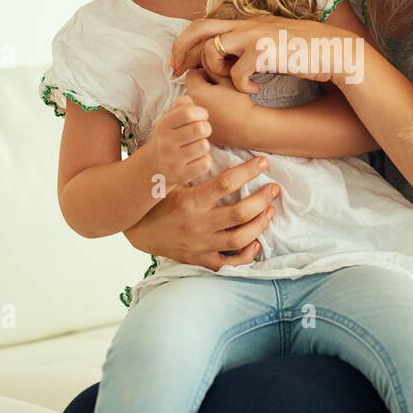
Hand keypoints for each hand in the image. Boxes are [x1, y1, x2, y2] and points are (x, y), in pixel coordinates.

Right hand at [124, 155, 280, 270]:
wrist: (139, 232)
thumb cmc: (159, 202)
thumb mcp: (172, 183)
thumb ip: (193, 170)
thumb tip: (215, 150)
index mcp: (190, 201)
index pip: (226, 183)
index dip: (248, 171)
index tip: (263, 162)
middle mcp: (197, 224)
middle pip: (240, 212)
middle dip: (262, 199)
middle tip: (273, 189)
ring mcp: (200, 244)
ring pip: (240, 238)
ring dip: (260, 224)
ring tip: (269, 211)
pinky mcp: (201, 259)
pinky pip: (228, 262)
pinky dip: (246, 255)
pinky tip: (256, 243)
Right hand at [145, 94, 211, 187]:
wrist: (151, 169)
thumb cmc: (167, 139)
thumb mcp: (168, 120)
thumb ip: (180, 106)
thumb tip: (192, 102)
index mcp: (163, 126)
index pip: (188, 112)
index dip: (201, 112)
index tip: (202, 117)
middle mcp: (166, 143)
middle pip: (200, 128)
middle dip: (206, 128)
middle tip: (202, 132)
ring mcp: (172, 161)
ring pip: (204, 146)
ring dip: (204, 145)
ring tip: (197, 146)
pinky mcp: (180, 176)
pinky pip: (205, 163)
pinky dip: (204, 160)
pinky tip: (196, 159)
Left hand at [170, 15, 347, 91]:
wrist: (334, 50)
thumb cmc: (308, 50)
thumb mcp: (274, 40)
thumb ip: (252, 43)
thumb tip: (232, 56)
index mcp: (248, 22)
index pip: (205, 24)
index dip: (186, 42)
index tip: (181, 63)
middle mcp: (247, 24)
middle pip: (198, 29)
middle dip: (182, 50)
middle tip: (177, 70)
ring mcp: (254, 34)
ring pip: (212, 50)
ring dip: (216, 72)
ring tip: (235, 84)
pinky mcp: (264, 50)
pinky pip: (236, 72)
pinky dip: (242, 86)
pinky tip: (255, 90)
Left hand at [182, 67, 254, 147]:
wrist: (249, 127)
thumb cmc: (240, 104)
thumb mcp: (227, 80)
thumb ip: (212, 68)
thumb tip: (203, 59)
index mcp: (196, 91)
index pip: (191, 74)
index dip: (203, 73)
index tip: (214, 79)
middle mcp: (191, 106)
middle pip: (190, 89)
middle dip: (200, 87)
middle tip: (217, 92)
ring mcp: (193, 119)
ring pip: (193, 102)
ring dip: (201, 100)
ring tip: (218, 104)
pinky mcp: (198, 128)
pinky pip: (197, 116)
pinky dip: (203, 114)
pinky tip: (217, 115)